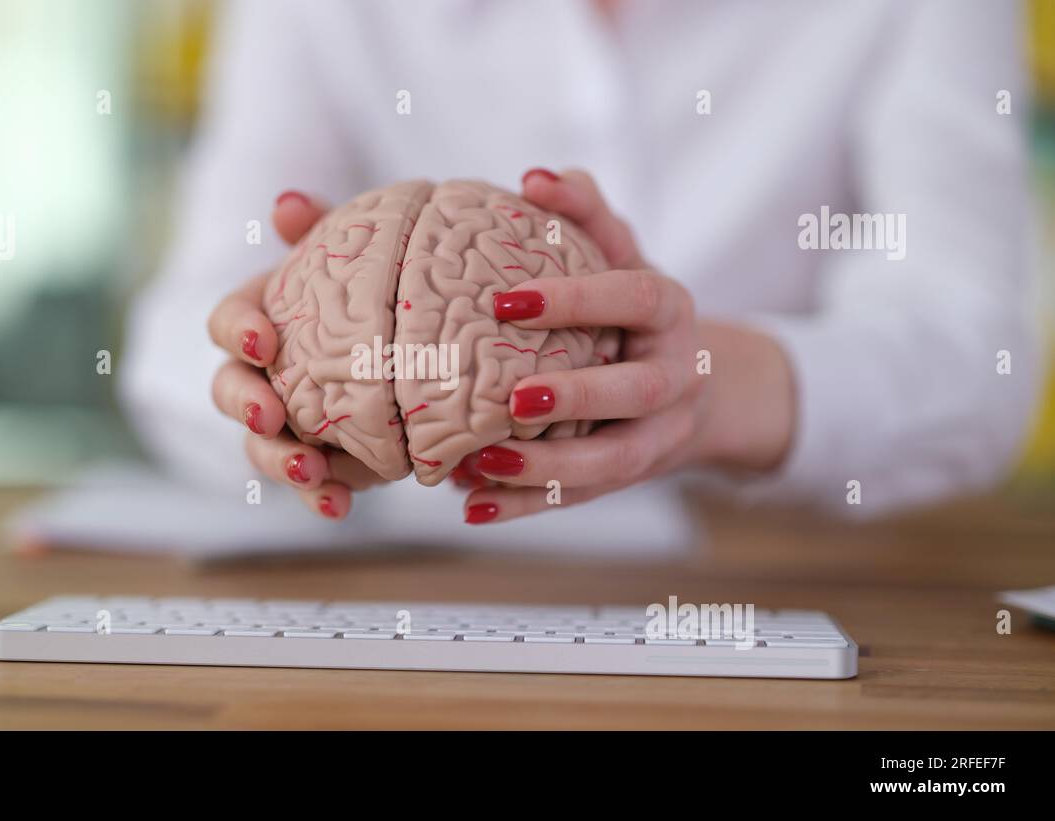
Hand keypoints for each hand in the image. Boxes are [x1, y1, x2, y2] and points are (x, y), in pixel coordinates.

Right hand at [207, 190, 386, 519]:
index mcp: (264, 317)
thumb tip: (289, 204)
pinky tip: (339, 506)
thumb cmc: (381, 283)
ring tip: (307, 471)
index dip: (238, 332)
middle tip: (271, 415)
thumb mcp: (361, 252)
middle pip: (230, 390)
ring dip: (277, 461)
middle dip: (246, 405)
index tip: (263, 342)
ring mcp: (290, 422)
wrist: (430, 340)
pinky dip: (319, 496)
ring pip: (260, 446)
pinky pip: (310, 483)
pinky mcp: (324, 459)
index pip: (229, 322)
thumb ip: (327, 230)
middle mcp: (265, 374)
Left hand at [461, 169, 796, 524]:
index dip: (577, 299)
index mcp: (671, 313)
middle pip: (635, 393)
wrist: (698, 387)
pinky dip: (527, 506)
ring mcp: (659, 434)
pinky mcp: (631, 476)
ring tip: (480, 463)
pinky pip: (581, 497)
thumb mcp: (623, 257)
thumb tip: (536, 176)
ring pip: (612, 461)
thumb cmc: (635, 312)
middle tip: (513, 399)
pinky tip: (473, 506)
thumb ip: (586, 215)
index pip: (635, 298)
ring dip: (547, 467)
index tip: (507, 300)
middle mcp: (676, 376)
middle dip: (576, 396)